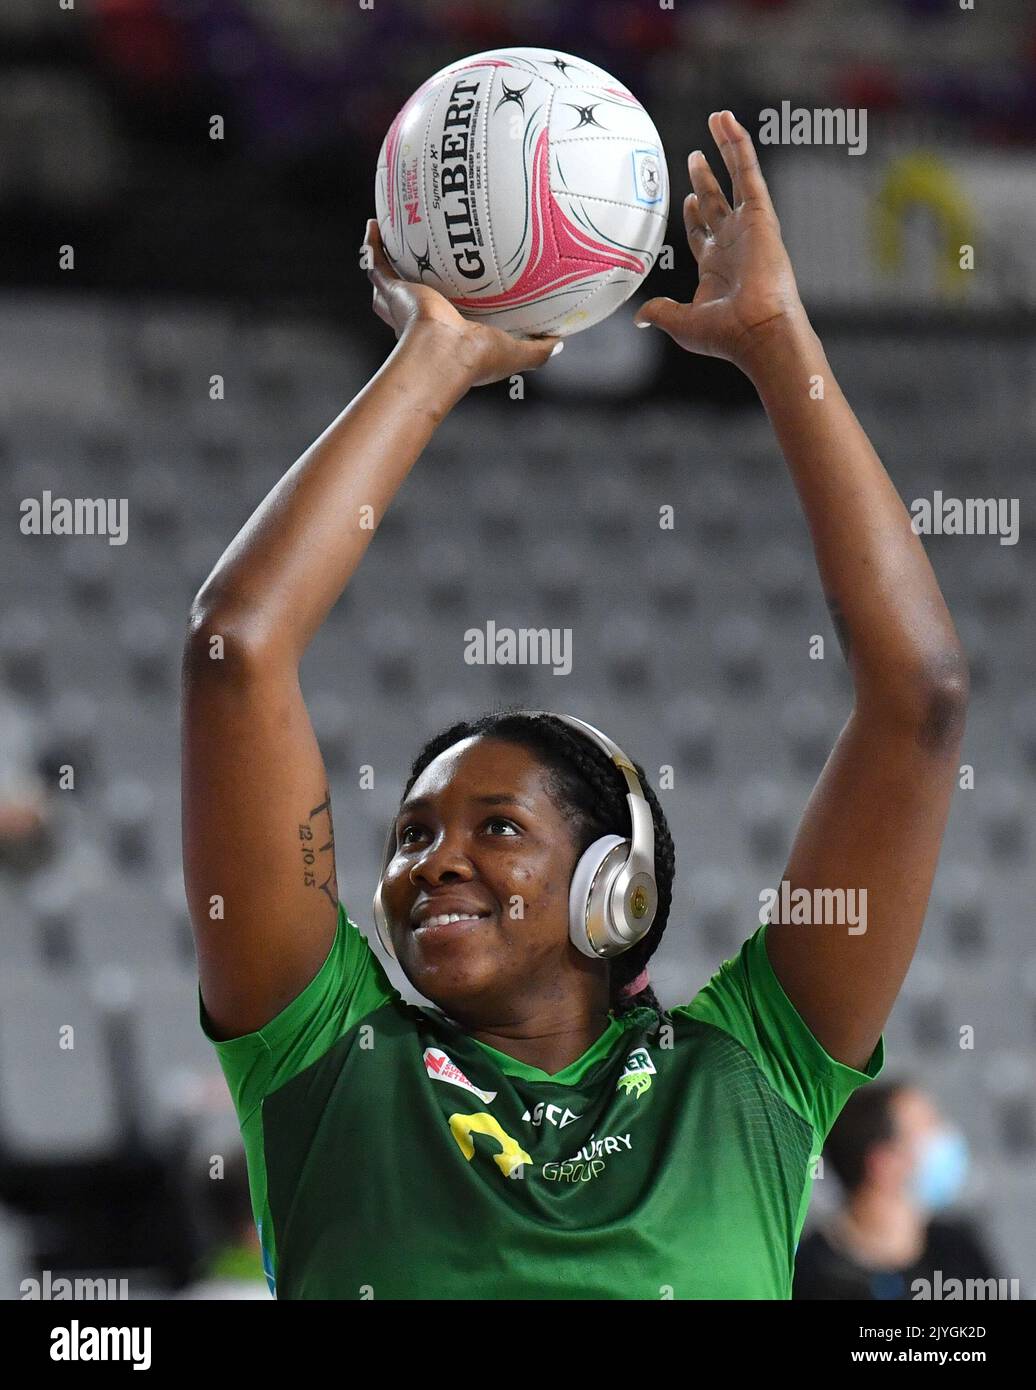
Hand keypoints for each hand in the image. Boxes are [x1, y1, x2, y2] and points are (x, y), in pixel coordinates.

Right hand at [361, 219, 561, 387]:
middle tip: (423, 258)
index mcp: (448, 332)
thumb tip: (561, 341)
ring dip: (392, 258)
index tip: (464, 285)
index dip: (454, 302)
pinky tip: (376, 222)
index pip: (448, 315)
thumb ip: (537, 349)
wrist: (440, 354)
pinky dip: (373, 242)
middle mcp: (421, 318)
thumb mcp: (514, 352)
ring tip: (397, 235)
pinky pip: (377, 260)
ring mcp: (402, 304)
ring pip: (391, 279)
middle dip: (416, 281)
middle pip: (415, 296)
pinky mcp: (390, 291)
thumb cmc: (474, 358)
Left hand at [633, 112, 807, 375]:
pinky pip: (747, 171)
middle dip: (707, 179)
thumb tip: (639, 318)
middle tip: (696, 157)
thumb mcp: (681, 323)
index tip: (688, 200)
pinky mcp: (760, 214)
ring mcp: (748, 226)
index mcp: (716, 268)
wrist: (758, 331)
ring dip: (726, 148)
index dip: (695, 216)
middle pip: (718, 202)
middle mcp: (734, 243)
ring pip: (735, 177)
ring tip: (718, 119)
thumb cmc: (725, 336)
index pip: (703, 234)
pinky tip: (728, 122)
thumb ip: (660, 312)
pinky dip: (738, 145)